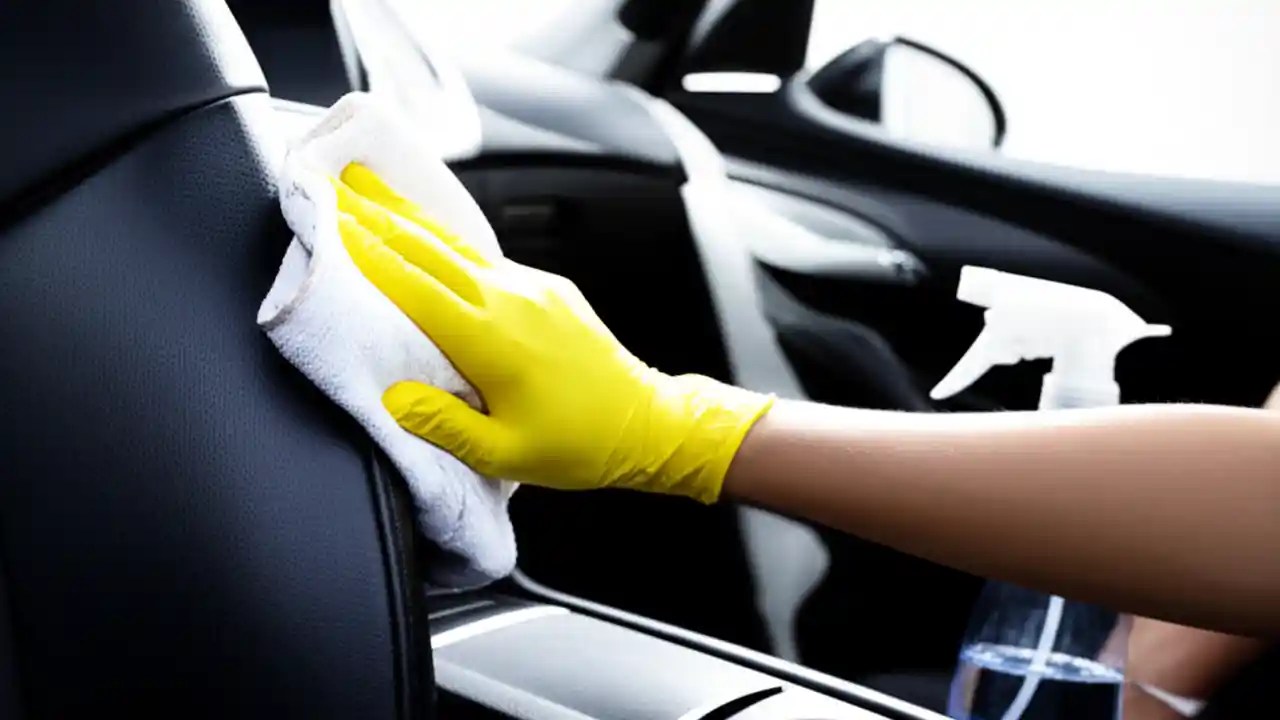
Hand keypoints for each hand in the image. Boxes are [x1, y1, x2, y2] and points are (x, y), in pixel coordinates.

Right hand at [332, 163, 773, 502]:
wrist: (646, 423)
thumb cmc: (577, 444)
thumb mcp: (504, 453)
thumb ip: (445, 424)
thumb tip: (394, 397)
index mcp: (490, 339)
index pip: (413, 284)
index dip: (366, 250)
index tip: (327, 218)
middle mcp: (509, 299)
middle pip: (428, 247)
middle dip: (375, 212)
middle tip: (331, 181)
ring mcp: (532, 287)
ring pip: (457, 243)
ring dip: (409, 214)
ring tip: (368, 186)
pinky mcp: (549, 287)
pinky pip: (487, 257)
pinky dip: (448, 241)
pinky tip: (428, 234)